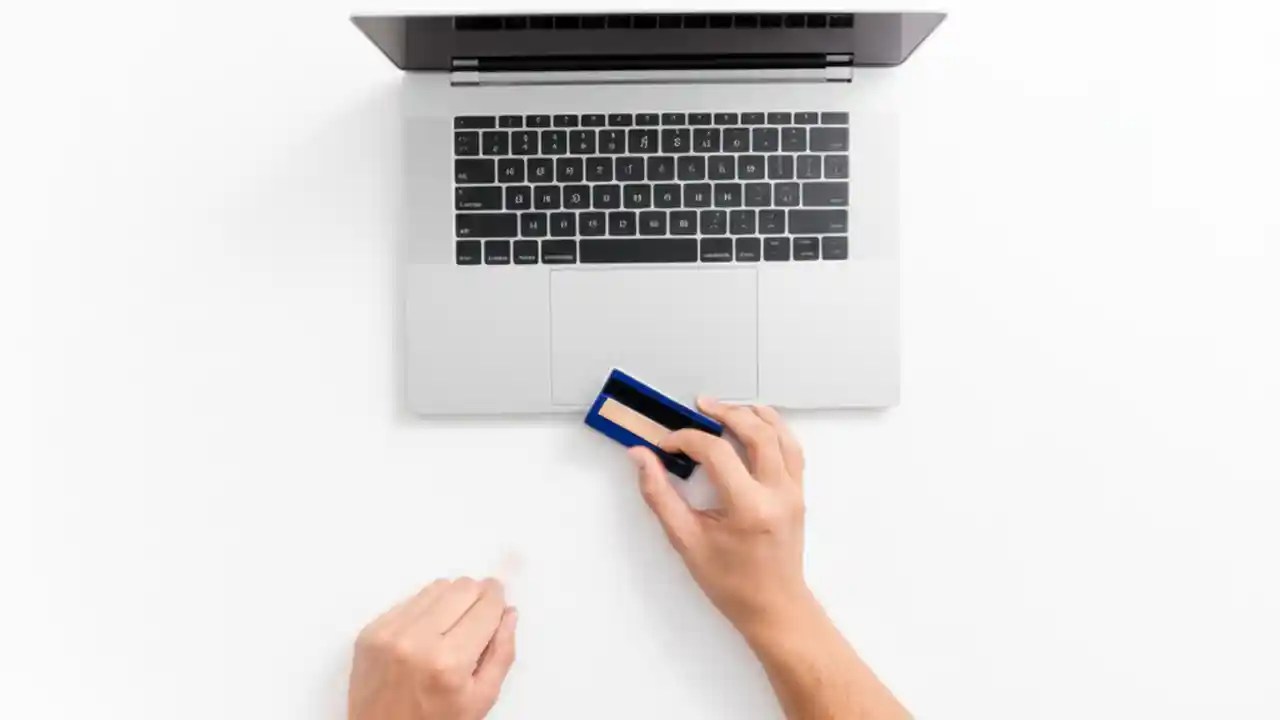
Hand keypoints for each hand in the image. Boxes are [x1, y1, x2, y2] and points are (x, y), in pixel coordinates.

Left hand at [349, 578, 516, 719]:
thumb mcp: (481, 699)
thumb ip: (502, 653)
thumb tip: (508, 612)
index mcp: (449, 662)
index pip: (485, 605)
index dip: (497, 600)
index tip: (498, 603)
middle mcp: (416, 640)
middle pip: (462, 587)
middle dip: (477, 596)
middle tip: (477, 617)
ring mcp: (388, 633)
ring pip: (436, 587)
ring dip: (450, 600)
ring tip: (450, 627)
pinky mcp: (370, 630)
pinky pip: (410, 600)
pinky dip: (424, 610)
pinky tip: (425, 634)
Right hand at [629, 397, 813, 635]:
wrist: (773, 606)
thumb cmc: (730, 582)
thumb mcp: (686, 541)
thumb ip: (660, 495)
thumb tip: (640, 457)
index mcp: (749, 507)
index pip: (716, 452)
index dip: (686, 439)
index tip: (666, 444)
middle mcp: (777, 493)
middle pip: (756, 432)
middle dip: (725, 412)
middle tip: (699, 406)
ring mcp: (793, 492)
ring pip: (781, 435)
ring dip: (754, 415)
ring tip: (727, 409)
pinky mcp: (798, 493)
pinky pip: (792, 450)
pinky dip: (773, 430)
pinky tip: (755, 426)